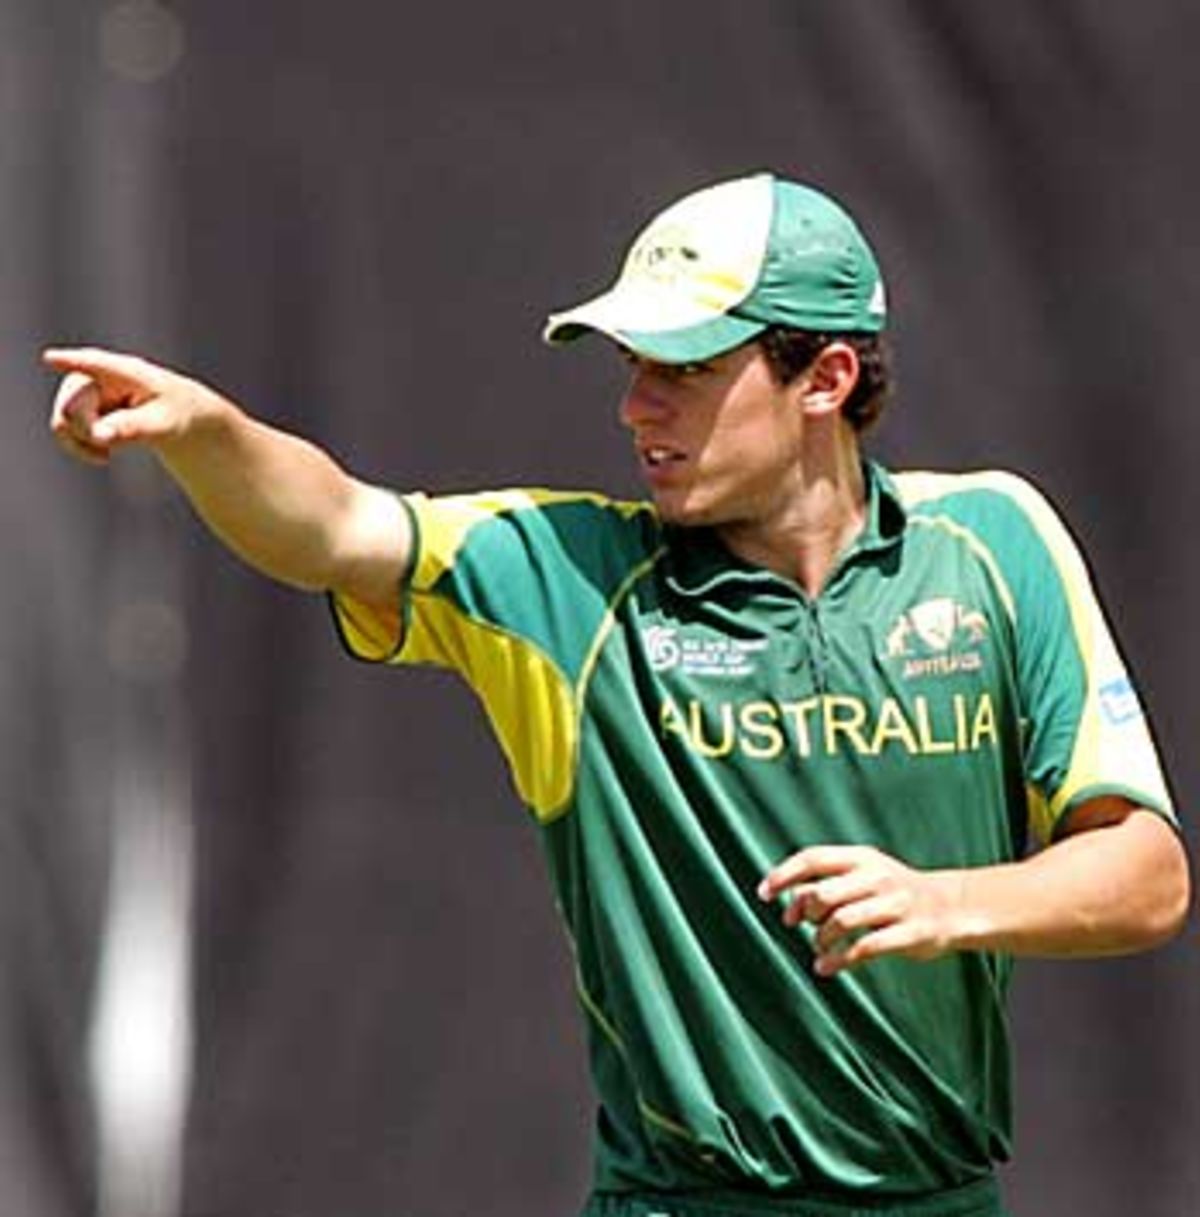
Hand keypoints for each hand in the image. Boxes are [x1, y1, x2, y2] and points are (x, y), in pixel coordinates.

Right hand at [45, 346, 213, 464]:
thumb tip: (101, 435)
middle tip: (108, 448)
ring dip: (83, 443)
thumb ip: (133, 428)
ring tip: (108, 452)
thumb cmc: (173, 414)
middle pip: (71, 408)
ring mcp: (82, 388)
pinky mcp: (76, 404)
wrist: (174, 418)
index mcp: (126, 372)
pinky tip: (103, 453)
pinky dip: (80, 447)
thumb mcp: (163, 425)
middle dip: (87, 432)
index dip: (72, 362)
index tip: (51, 358)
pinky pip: (63, 431)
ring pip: (62, 422)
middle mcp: (96, 374)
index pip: (96, 365)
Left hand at [757, 845, 964, 975]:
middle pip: (823, 892)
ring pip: (841, 921)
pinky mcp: (908, 934)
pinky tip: (824, 968)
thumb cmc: (894, 891)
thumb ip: (828, 883)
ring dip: (820, 939)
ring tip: (817, 948)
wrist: (953, 907)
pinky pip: (864, 948)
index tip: (763, 893)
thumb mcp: (865, 875)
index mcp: (862, 858)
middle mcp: (877, 877)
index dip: (784, 875)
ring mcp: (895, 905)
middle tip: (797, 924)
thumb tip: (789, 904)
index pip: (813, 858)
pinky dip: (838, 961)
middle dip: (803, 911)